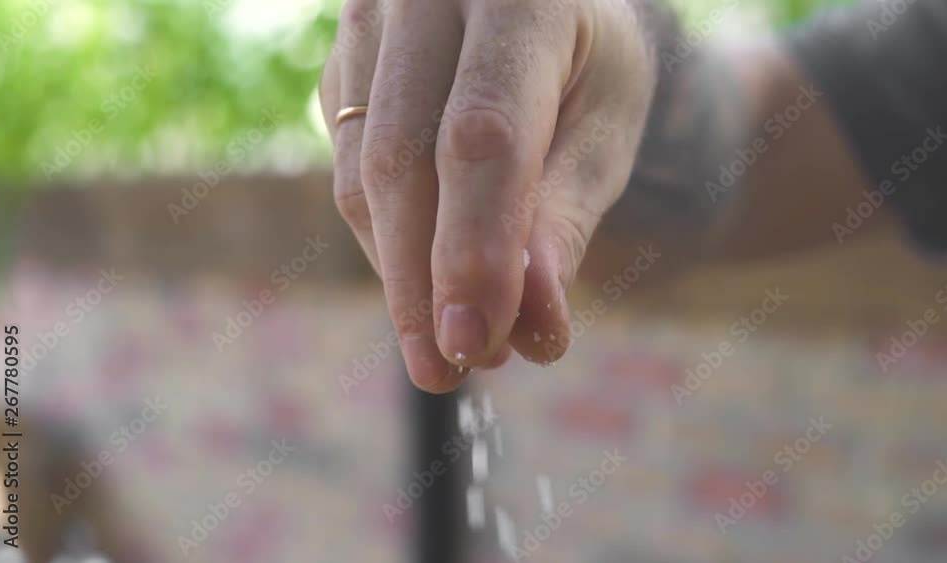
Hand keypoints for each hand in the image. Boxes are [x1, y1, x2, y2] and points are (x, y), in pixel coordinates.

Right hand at [320, 0, 656, 391]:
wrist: (540, 3)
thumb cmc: (588, 66)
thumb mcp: (605, 131)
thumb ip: (563, 220)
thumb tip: (530, 327)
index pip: (483, 134)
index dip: (474, 248)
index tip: (474, 342)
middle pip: (402, 160)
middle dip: (422, 281)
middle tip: (449, 369)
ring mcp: (369, 22)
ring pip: (362, 173)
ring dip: (402, 272)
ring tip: (455, 337)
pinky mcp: (340, 66)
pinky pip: (348, 169)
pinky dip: (388, 239)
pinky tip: (431, 273)